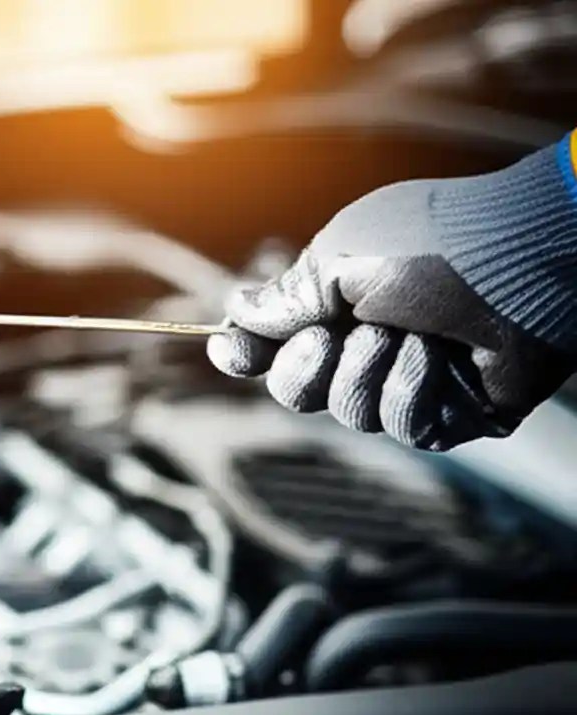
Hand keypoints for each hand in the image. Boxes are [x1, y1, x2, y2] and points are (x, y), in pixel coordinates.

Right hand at [207, 177, 572, 450]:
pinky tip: (442, 358)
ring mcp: (410, 380)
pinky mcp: (450, 413)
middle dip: (307, 369)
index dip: (247, 352)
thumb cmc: (435, 245)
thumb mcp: (342, 259)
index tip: (231, 349)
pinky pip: (403, 426)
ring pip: (349, 412)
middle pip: (297, 390)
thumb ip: (287, 296)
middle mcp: (368, 342)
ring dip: (371, 372)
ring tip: (412, 333)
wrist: (526, 261)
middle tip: (333, 336)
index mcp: (337, 302)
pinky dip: (414, 390)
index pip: (273, 342)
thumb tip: (234, 312)